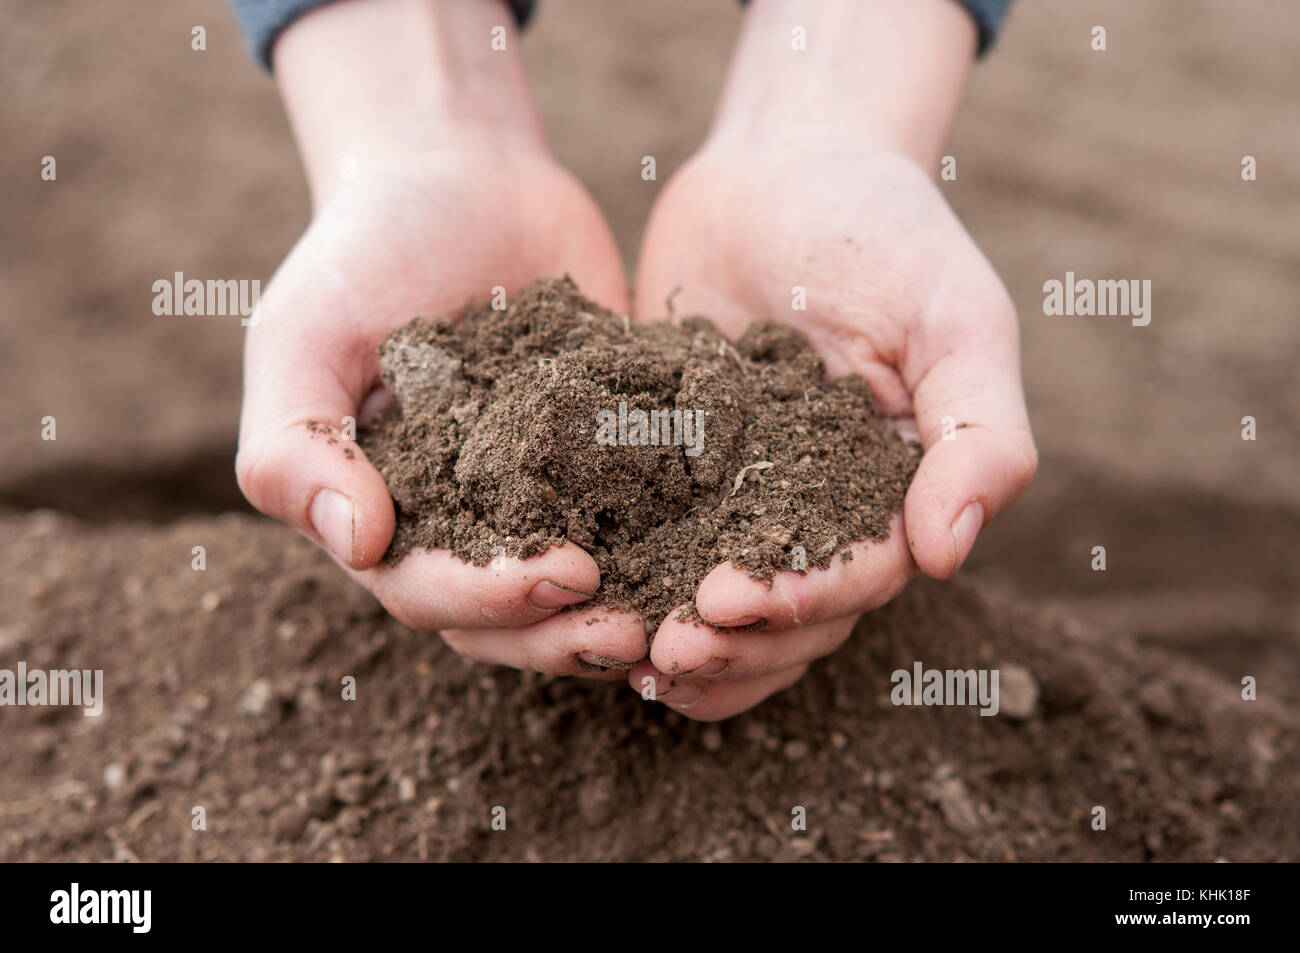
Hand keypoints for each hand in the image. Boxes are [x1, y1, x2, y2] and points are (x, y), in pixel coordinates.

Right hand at [236, 0, 645, 677]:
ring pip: (583, 588)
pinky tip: (726, 549)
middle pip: (510, 617)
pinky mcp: (612, 460)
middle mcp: (468, 525)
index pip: (428, 592)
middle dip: (567, 632)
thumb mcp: (298, 338)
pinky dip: (680, 542)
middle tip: (632, 631)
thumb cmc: (362, 255)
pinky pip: (645, 515)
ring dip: (627, 611)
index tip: (560, 575)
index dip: (489, 600)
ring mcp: (546, 497)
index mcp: (389, 518)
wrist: (459, 178)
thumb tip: (359, 545)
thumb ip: (295, 446)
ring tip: (686, 618)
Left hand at [627, 0, 1036, 718]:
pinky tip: (584, 610)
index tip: (736, 598)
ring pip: (721, 604)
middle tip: (665, 654)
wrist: (780, 165)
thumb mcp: (955, 316)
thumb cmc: (884, 230)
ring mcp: (741, 496)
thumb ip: (979, 432)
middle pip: (788, 615)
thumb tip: (950, 555)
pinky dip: (628, 586)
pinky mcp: (670, 471)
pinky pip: (653, 544)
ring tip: (621, 656)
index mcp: (894, 492)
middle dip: (732, 644)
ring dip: (681, 640)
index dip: (805, 597)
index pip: (861, 575)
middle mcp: (819, 510)